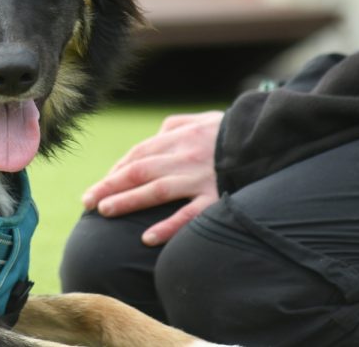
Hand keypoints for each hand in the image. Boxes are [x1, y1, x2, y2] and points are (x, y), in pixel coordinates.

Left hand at [81, 111, 222, 245]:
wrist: (271, 139)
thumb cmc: (233, 132)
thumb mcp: (203, 120)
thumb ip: (177, 125)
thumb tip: (157, 132)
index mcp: (179, 137)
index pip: (138, 154)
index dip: (116, 170)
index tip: (100, 186)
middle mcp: (184, 156)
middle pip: (138, 170)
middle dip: (109, 186)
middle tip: (87, 201)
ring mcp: (199, 177)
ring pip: (155, 189)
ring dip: (126, 201)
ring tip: (104, 212)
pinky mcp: (217, 197)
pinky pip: (188, 215)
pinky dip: (167, 226)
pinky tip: (147, 238)